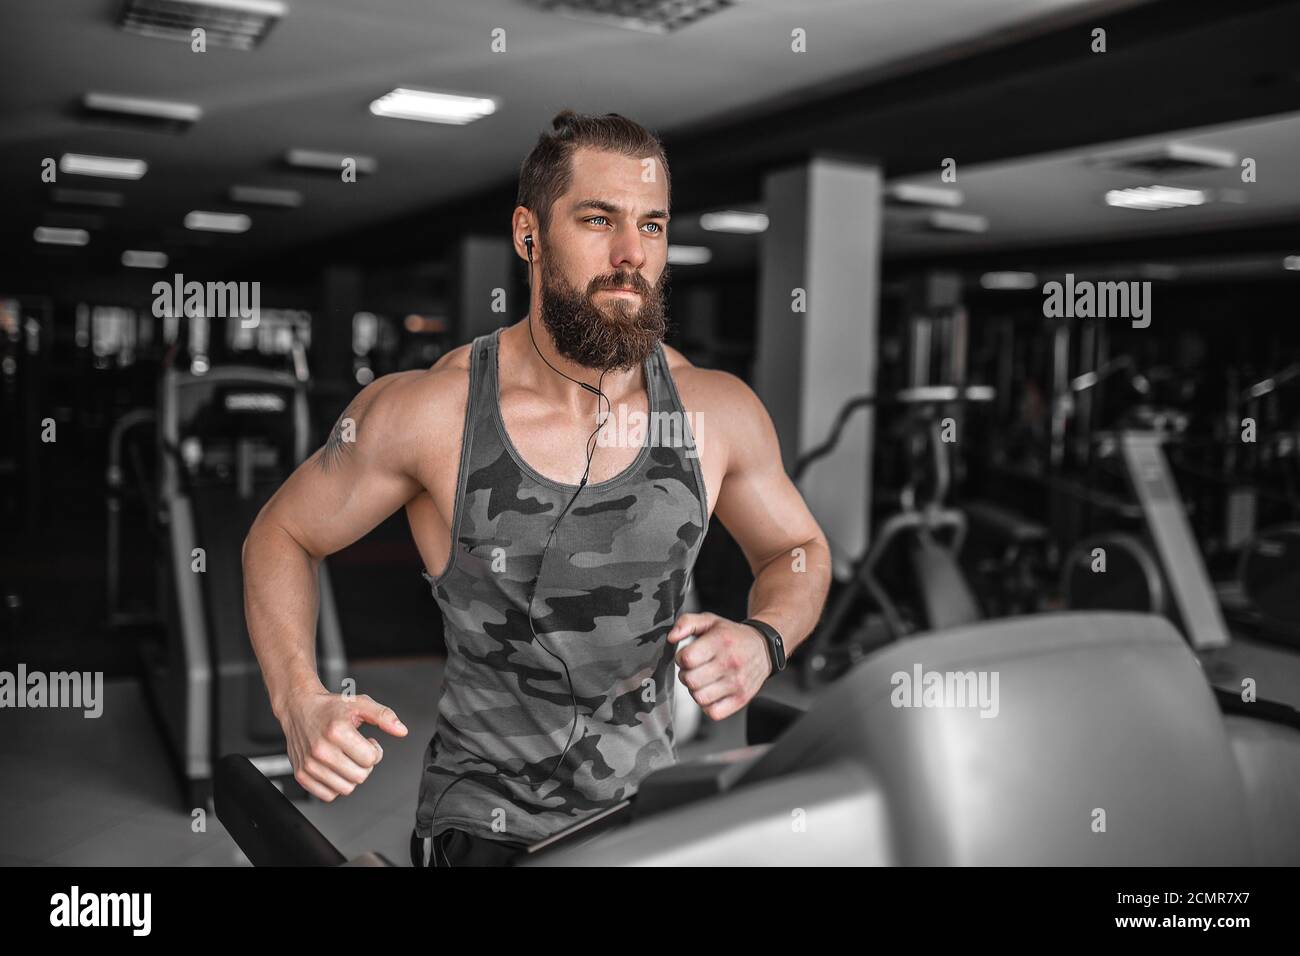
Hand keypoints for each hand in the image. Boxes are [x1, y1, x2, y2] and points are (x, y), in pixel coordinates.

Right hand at [277, 686, 408, 801]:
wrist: (299, 708)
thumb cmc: (329, 707)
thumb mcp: (360, 703)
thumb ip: (384, 716)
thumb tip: (401, 730)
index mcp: (337, 731)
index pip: (370, 759)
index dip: (375, 751)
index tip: (368, 743)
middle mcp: (321, 749)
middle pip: (360, 777)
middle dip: (365, 765)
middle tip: (358, 751)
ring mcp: (309, 764)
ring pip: (346, 789)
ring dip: (350, 776)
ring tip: (346, 758)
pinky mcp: (301, 775)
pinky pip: (328, 795)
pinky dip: (335, 785)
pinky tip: (334, 768)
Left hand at [667, 612, 771, 721]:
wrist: (763, 649)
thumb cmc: (732, 636)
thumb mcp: (710, 620)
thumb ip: (686, 623)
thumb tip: (671, 638)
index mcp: (721, 641)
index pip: (687, 659)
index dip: (681, 658)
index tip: (687, 656)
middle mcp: (730, 663)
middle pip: (691, 680)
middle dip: (686, 675)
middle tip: (694, 669)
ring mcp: (737, 683)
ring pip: (699, 697)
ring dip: (696, 690)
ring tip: (702, 680)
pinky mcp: (741, 699)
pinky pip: (713, 712)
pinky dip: (708, 705)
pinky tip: (711, 692)